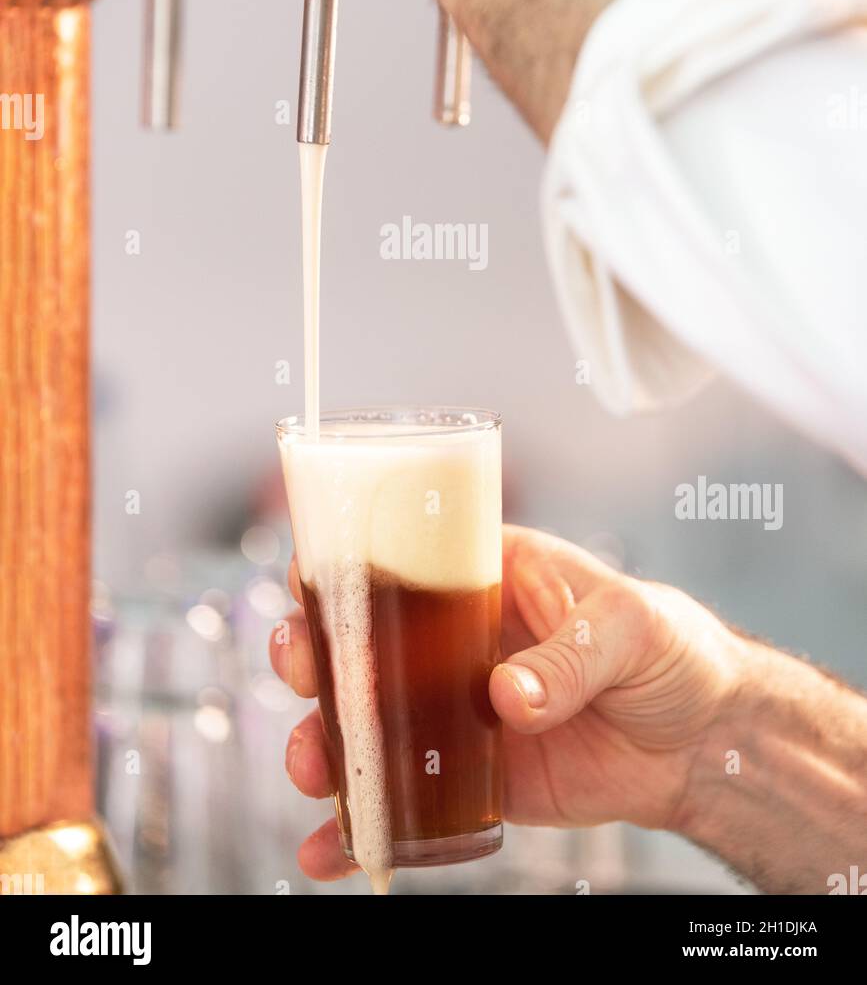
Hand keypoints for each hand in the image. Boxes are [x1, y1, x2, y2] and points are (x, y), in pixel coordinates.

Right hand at [270, 523, 744, 880]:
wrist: (707, 741)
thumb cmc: (672, 649)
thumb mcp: (630, 628)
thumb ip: (568, 659)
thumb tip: (505, 697)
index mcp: (490, 576)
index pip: (402, 554)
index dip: (345, 564)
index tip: (308, 584)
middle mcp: (458, 639)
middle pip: (363, 640)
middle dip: (313, 654)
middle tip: (302, 674)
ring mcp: (457, 709)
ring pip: (369, 721)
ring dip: (325, 740)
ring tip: (312, 765)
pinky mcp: (472, 775)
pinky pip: (407, 797)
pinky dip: (365, 823)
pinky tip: (331, 846)